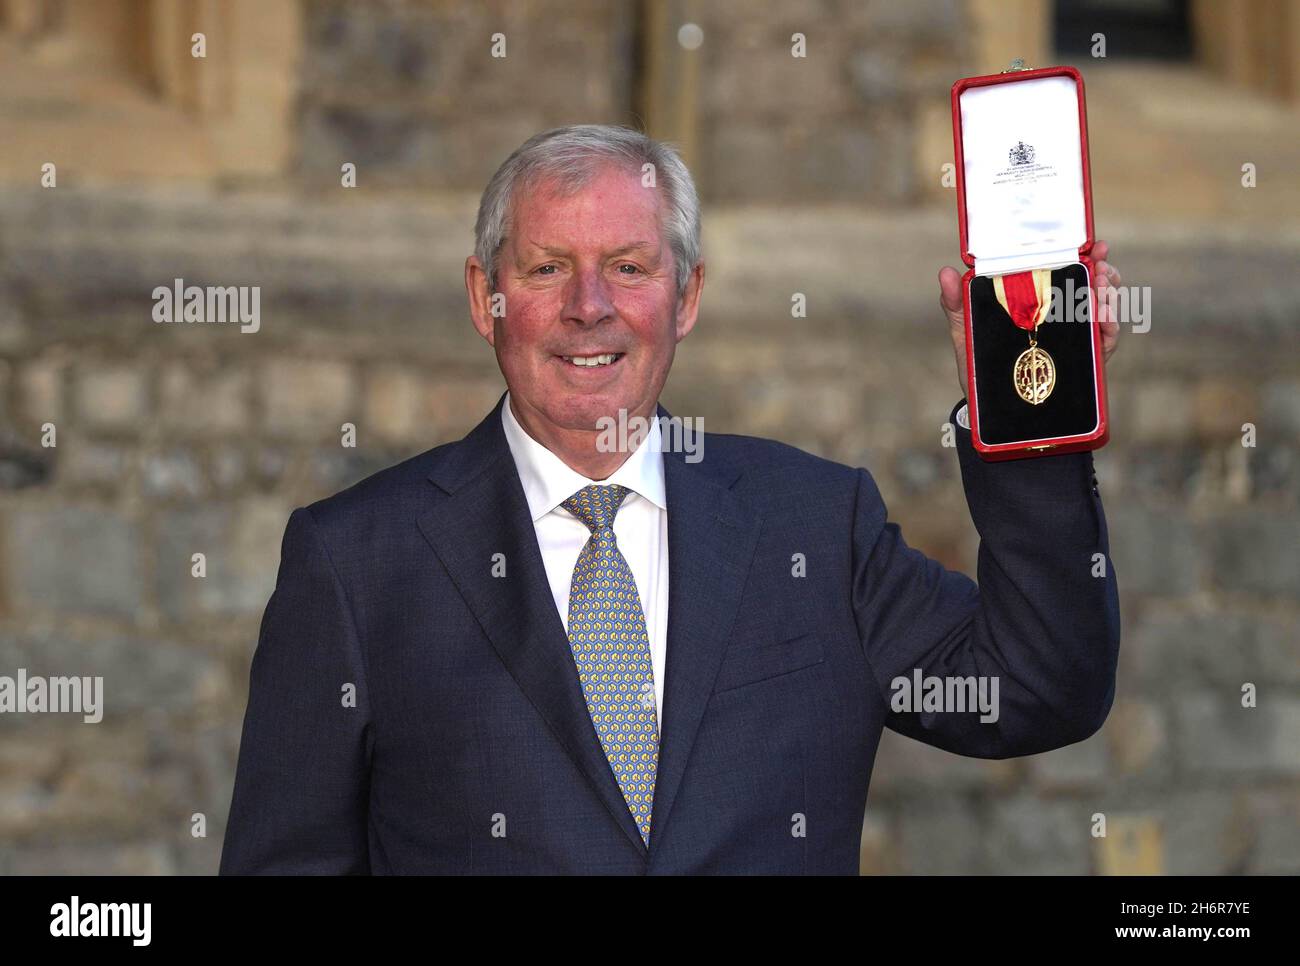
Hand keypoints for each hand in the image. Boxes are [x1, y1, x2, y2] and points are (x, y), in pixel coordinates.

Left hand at [938, 240, 1122, 396]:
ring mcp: (1076, 338)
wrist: (987, 408)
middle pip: (1093, 286)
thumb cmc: (979, 363)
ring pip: (1104, 310)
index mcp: (1039, 302)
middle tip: (1100, 266)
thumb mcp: (966, 330)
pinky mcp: (1083, 362)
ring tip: (1101, 288)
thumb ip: (956, 302)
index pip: (1067, 271)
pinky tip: (1105, 319)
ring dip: (1108, 296)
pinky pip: (1105, 342)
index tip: (1093, 245)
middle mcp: (1063, 317)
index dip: (1085, 255)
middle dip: (1103, 271)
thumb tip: (945, 273)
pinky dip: (1109, 328)